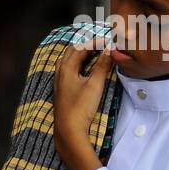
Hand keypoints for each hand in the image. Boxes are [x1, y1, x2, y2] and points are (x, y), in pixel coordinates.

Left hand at [53, 40, 111, 169]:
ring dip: (78, 53)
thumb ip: (102, 66)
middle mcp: (60, 72)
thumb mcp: (95, 85)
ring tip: (90, 51)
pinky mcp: (61, 91)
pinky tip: (81, 69)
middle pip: (71, 51)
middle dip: (85, 44)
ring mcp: (59, 82)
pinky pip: (66, 69)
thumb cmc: (81, 107)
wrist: (69, 130)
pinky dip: (75, 63)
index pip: (81, 47)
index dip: (95, 41)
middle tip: (99, 41)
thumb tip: (109, 50)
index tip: (107, 38)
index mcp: (66, 68)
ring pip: (66, 60)